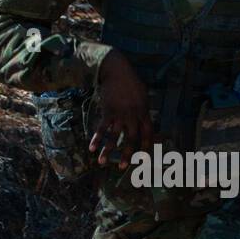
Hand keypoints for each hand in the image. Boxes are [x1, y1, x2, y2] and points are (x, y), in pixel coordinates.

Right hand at [89, 50, 153, 169]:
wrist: (117, 71)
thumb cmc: (131, 82)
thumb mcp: (143, 95)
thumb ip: (144, 109)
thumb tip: (146, 120)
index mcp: (144, 113)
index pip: (148, 134)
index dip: (146, 147)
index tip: (144, 159)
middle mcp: (132, 116)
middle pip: (131, 139)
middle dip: (127, 154)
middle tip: (122, 167)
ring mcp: (119, 114)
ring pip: (114, 137)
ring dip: (108, 151)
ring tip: (102, 162)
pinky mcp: (107, 112)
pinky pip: (101, 128)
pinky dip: (96, 138)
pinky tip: (92, 148)